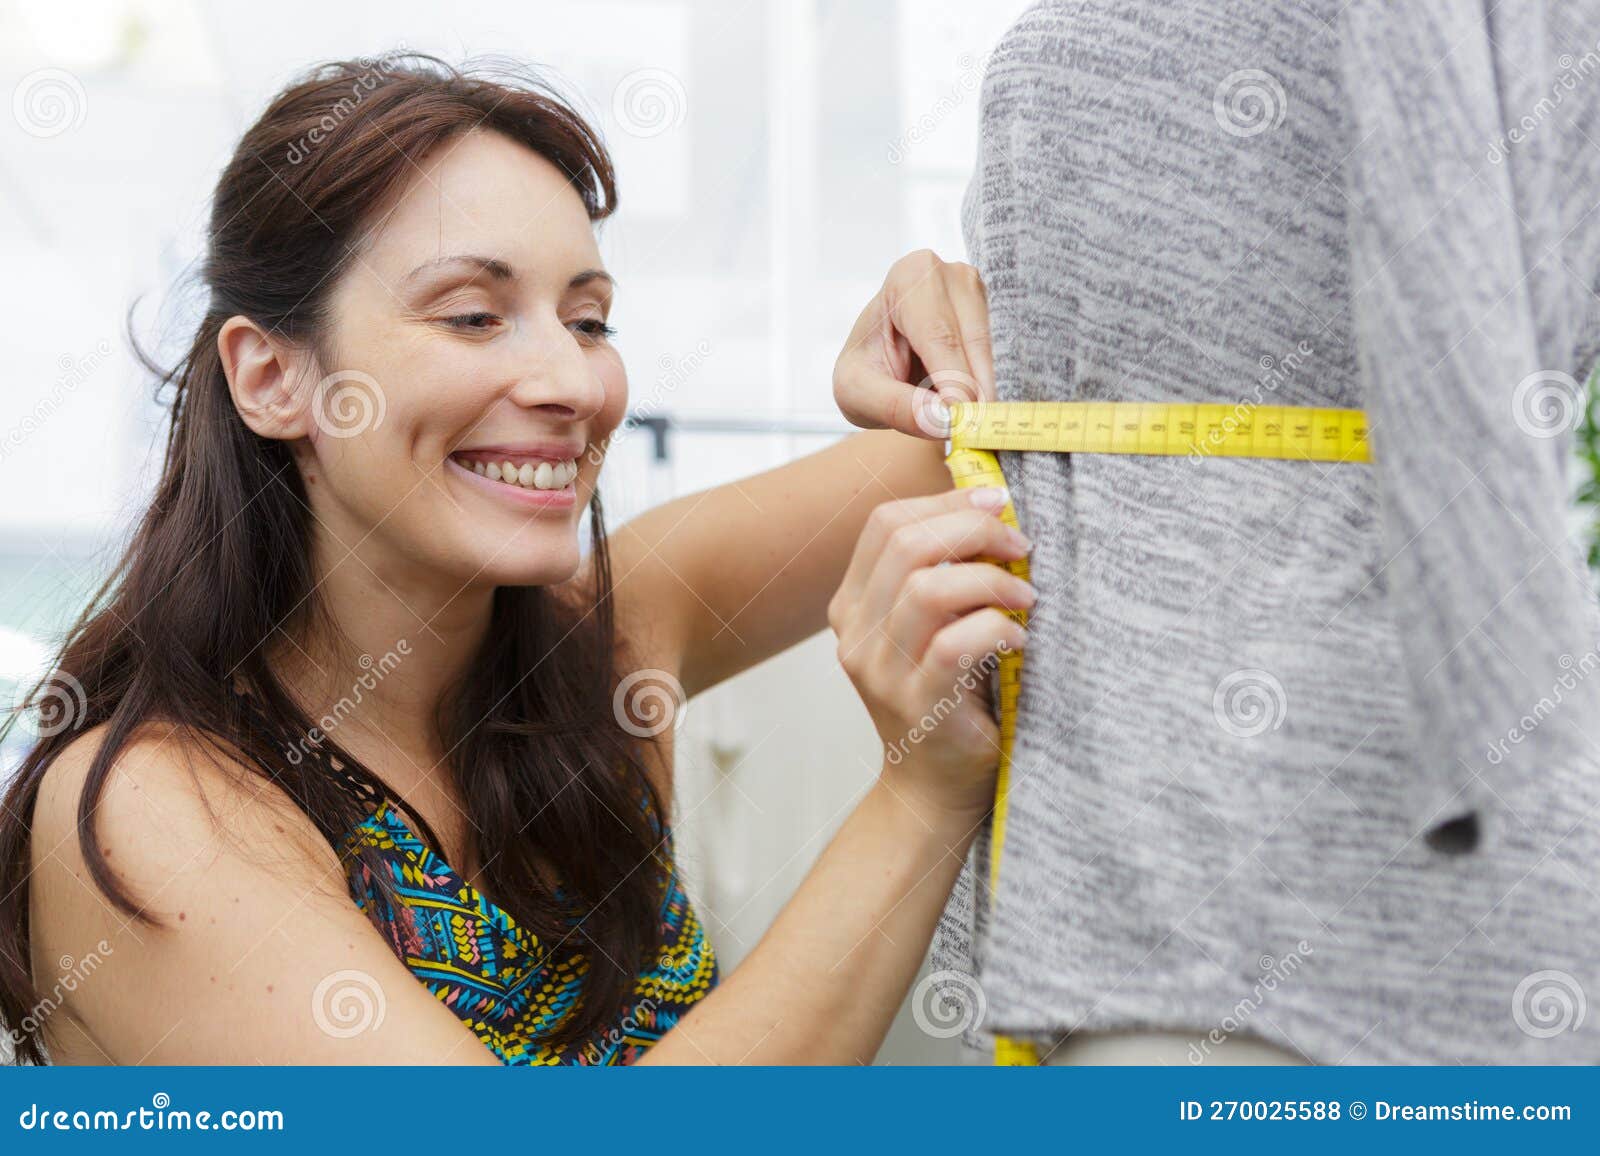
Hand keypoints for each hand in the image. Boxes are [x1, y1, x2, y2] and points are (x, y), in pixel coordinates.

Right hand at [827, 487, 1032, 818]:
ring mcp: (880, 670)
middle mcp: (856, 634)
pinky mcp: (916, 703)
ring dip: (991, 580)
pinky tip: (1018, 637)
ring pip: (928, 588)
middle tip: (1020, 545)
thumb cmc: (947, 698)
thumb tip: (993, 508)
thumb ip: (943, 574)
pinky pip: (955, 643)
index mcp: (853, 604)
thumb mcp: (930, 627)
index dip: (945, 501)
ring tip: (1025, 597)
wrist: (933, 787)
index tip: (996, 501)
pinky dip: (995, 627)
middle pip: (906, 544)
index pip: (885, 523)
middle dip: (973, 528)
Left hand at [833, 249, 995, 439]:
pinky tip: (975, 415)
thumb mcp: (857, 393)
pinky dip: (989, 390)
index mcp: (908, 278)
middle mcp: (950, 277)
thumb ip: (894, 406)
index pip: (938, 334)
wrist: (881, 365)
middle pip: (973, 341)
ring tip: (967, 430)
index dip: (954, 380)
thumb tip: (943, 420)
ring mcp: (979, 293)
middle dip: (974, 391)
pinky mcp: (996, 316)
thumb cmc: (866, 371)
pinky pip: (1002, 359)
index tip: (960, 419)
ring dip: (983, 394)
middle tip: (973, 435)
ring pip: (993, 353)